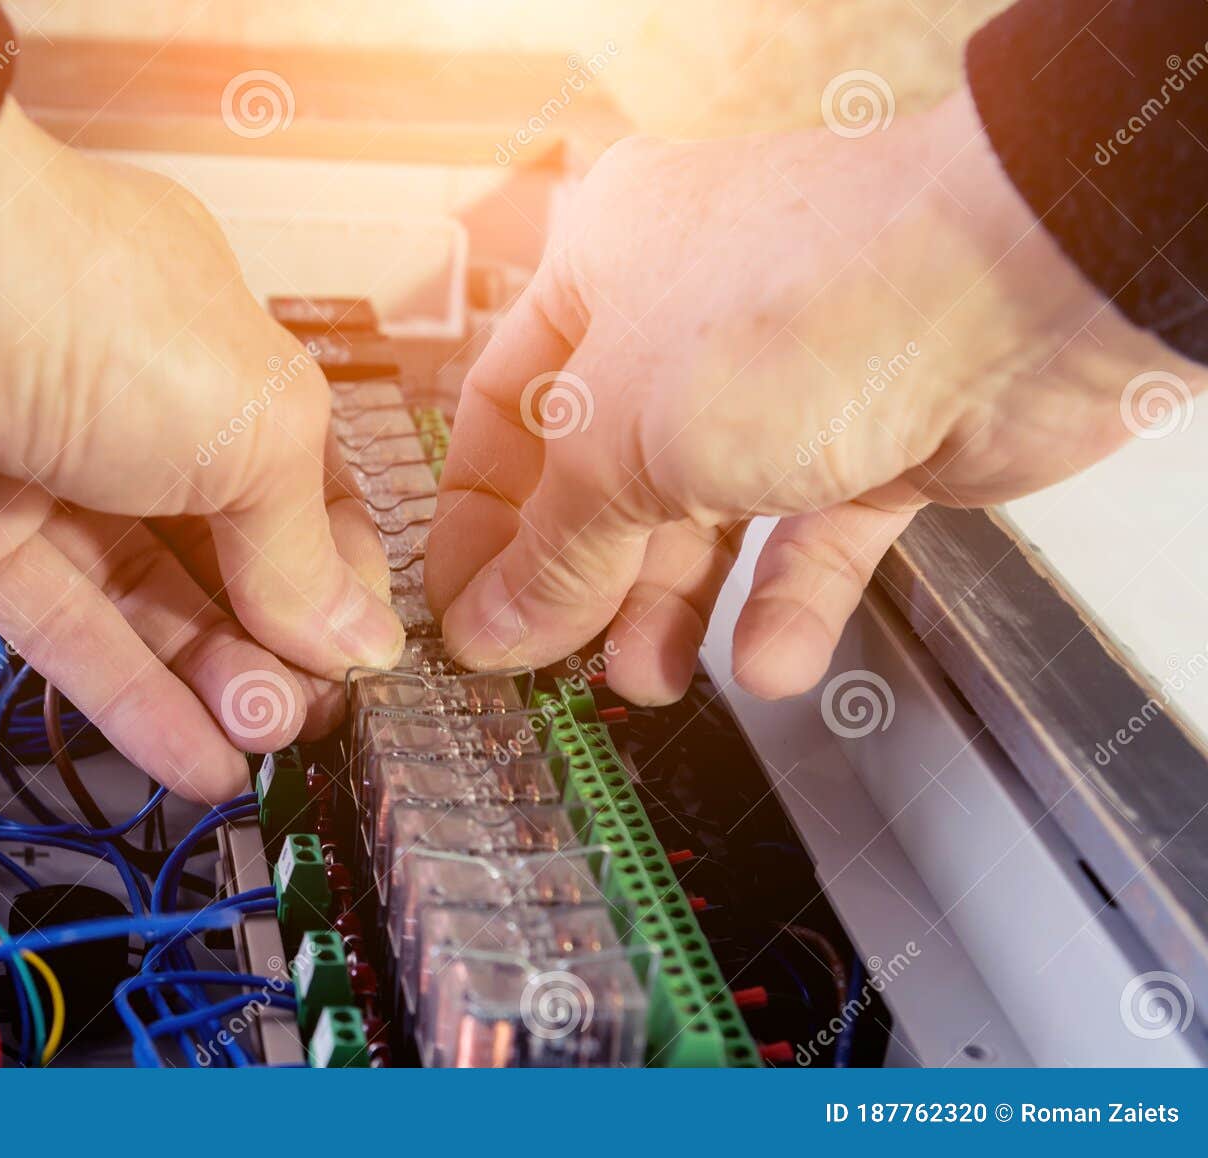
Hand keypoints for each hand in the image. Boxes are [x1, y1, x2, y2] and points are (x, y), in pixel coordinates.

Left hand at [0, 99, 403, 801]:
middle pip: (221, 551)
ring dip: (211, 675)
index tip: (362, 645)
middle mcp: (129, 408)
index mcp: (212, 351)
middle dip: (274, 636)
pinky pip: (64, 629)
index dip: (332, 565)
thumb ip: (301, 548)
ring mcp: (46, 474)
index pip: (294, 476)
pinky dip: (130, 698)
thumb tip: (354, 639)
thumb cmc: (87, 308)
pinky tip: (199, 758)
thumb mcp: (255, 428)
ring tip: (267, 736)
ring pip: (147, 599)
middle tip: (312, 707)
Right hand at [428, 90, 1200, 703]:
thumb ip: (553, 552)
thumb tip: (491, 628)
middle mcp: (691, 313)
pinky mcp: (879, 434)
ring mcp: (791, 374)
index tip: (463, 611)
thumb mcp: (623, 443)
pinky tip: (768, 663)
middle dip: (584, 580)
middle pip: (605, 473)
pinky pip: (812, 535)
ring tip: (652, 679)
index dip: (478, 521)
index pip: (505, 410)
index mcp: (602, 266)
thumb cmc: (808, 302)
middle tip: (556, 664)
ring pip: (706, 513)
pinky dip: (786, 602)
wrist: (1030, 291)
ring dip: (674, 608)